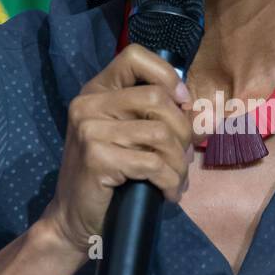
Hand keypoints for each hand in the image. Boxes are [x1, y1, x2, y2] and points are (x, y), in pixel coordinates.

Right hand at [41, 43, 194, 258]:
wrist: (74, 219)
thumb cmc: (109, 178)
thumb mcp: (132, 138)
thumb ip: (159, 119)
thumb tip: (201, 114)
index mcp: (96, 91)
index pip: (134, 56)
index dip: (166, 75)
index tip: (181, 103)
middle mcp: (88, 103)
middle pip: (157, 98)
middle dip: (182, 131)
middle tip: (181, 157)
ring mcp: (89, 129)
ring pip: (160, 133)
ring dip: (178, 163)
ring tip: (175, 180)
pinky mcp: (96, 157)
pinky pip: (152, 163)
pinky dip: (170, 181)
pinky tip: (167, 194)